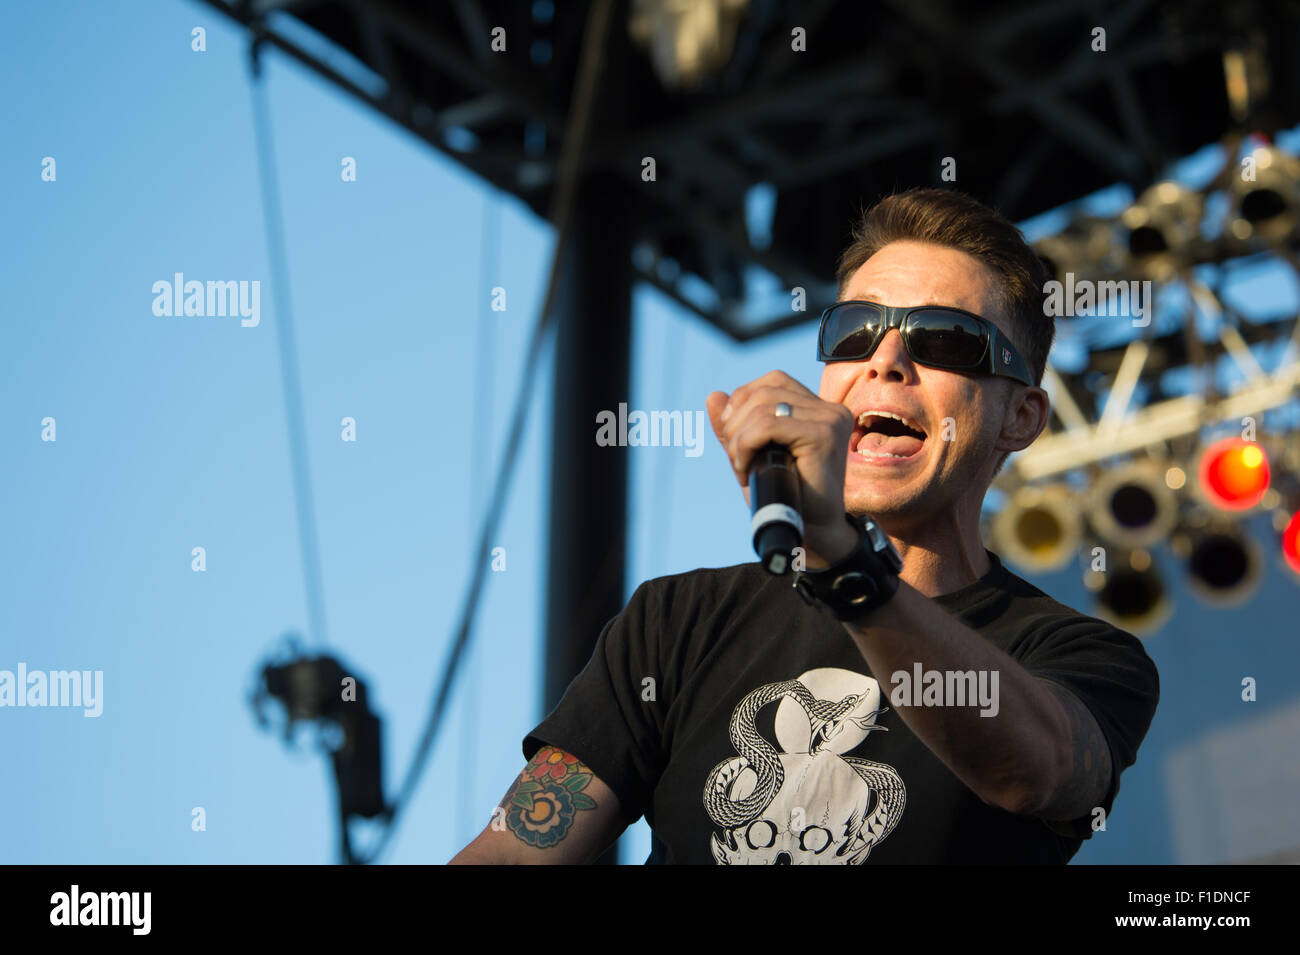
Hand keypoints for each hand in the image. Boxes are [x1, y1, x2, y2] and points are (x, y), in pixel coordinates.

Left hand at [707, 370, 859, 568]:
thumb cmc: (785, 497)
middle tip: (736, 459)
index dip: (744, 402)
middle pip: (764, 391)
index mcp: (817, 408)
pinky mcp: (825, 435)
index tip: (735, 439)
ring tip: (741, 466)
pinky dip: (745, 444)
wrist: (812, 534)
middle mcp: (829, 409)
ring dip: (739, 437)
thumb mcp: (751, 456)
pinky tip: (745, 467)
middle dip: (736, 423)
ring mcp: (830, 420)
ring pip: (764, 406)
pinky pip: (768, 425)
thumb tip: (713, 395)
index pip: (773, 381)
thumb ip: (734, 427)